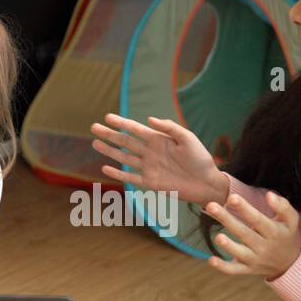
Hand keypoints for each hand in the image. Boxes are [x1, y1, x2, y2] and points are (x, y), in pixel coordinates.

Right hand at [90, 113, 228, 205]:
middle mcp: (150, 152)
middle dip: (110, 134)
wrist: (207, 184)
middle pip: (125, 142)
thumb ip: (169, 128)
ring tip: (95, 143)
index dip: (121, 123)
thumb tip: (149, 119)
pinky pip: (130, 177)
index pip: (135, 129)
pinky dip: (118, 173)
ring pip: (124, 158)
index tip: (108, 117)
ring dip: (109, 151)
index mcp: (158, 140)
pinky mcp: (150, 183)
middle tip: (94, 127)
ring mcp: (148, 167)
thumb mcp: (188, 139)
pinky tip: (105, 168)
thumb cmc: (200, 159)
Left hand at [204, 191, 300, 280]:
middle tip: (211, 205)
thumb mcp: (291, 220)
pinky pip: (234, 270)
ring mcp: (254, 259)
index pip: (257, 219)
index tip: (232, 197)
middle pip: (243, 233)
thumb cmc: (285, 234)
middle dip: (227, 219)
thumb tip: (269, 195)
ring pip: (239, 253)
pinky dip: (223, 267)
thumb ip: (283, 206)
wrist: (289, 263)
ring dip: (228, 246)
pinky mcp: (246, 269)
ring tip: (218, 237)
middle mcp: (263, 246)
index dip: (244, 209)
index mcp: (273, 232)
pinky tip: (211, 260)